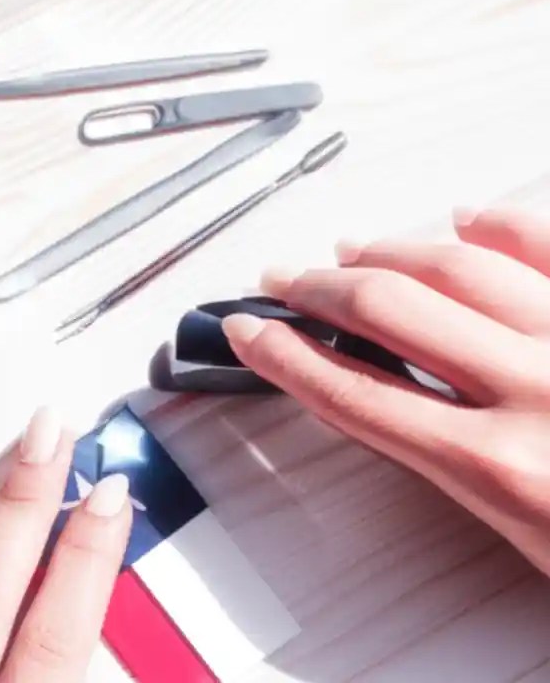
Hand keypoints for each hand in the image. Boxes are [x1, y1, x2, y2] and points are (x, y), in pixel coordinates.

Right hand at [223, 206, 549, 575]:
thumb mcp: (540, 548)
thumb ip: (472, 479)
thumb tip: (413, 419)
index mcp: (505, 473)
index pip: (354, 394)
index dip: (284, 355)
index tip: (248, 331)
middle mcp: (538, 395)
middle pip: (388, 313)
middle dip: (316, 290)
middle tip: (283, 282)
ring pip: (458, 264)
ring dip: (388, 250)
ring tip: (351, 249)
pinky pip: (548, 246)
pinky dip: (498, 223)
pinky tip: (465, 219)